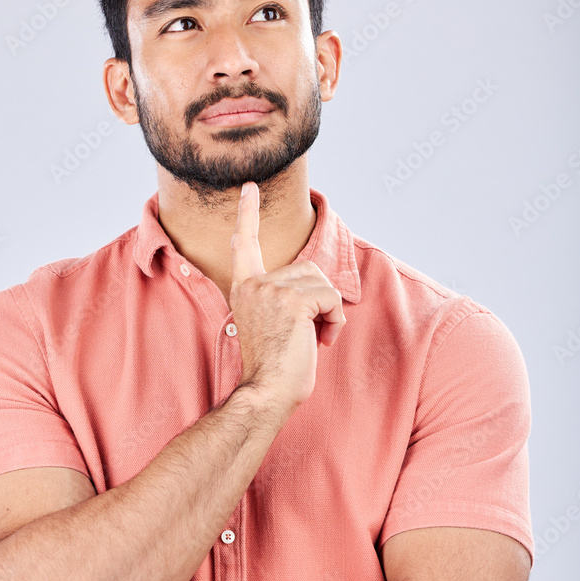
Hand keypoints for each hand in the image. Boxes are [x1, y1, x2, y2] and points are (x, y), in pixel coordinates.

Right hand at [230, 182, 344, 413]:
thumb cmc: (273, 369)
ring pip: (322, 283)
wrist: (266, 392)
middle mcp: (254, 283)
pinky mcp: (292, 299)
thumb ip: (279, 299)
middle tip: (309, 335)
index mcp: (244, 288)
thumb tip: (313, 291)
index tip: (248, 187)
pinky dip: (335, 321)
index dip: (247, 215)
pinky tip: (321, 341)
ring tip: (313, 339)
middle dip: (319, 301)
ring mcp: (271, 289)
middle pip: (308, 270)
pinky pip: (331, 298)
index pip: (245, 244)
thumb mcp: (270, 324)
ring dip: (328, 313)